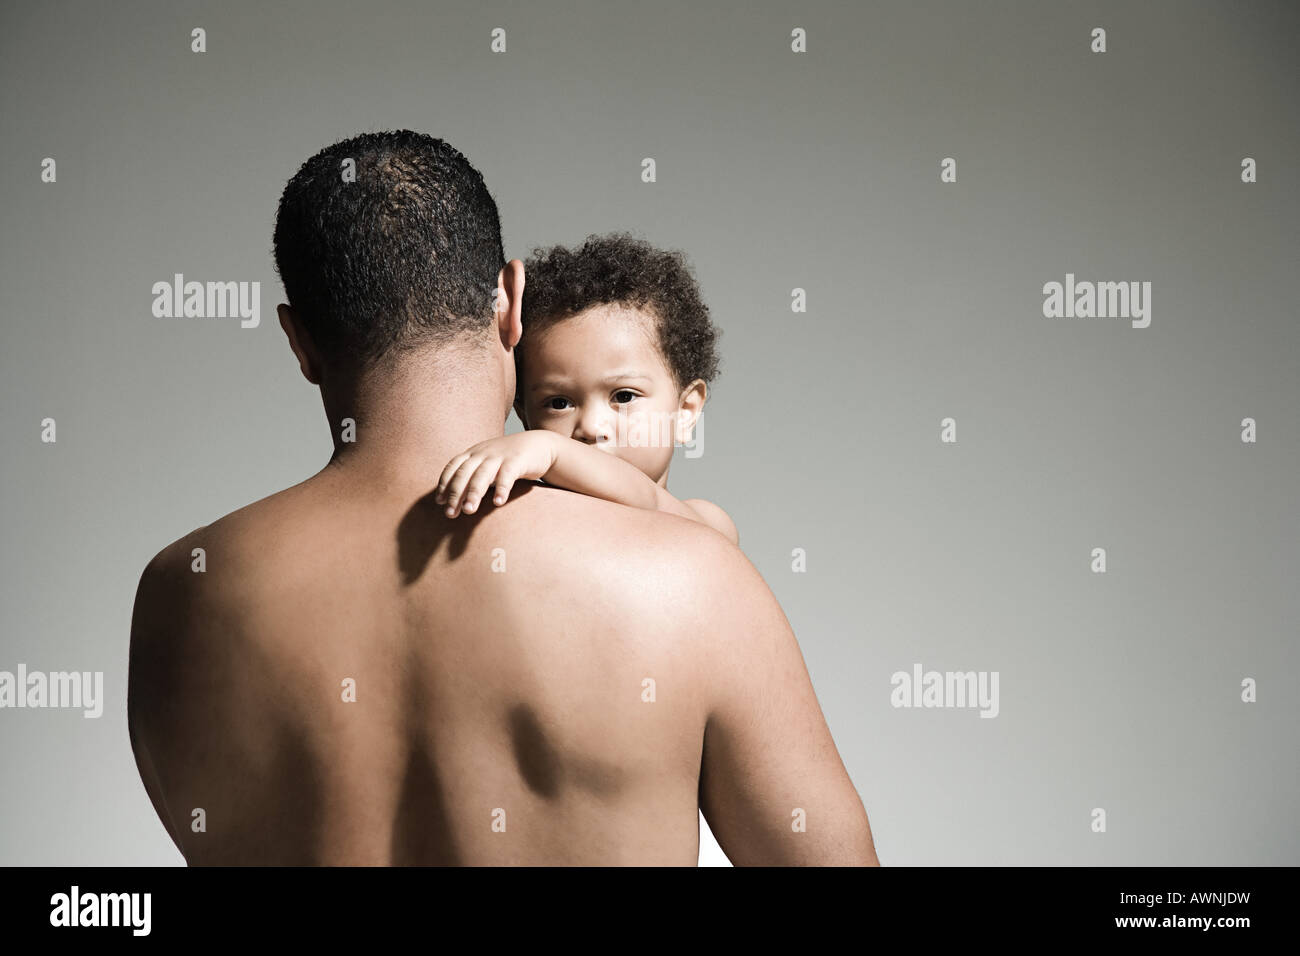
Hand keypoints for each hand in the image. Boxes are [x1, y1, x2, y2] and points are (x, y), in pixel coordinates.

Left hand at [434, 431, 559, 516]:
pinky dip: (501, 488)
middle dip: (456, 493)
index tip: (440, 502)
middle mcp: (484, 453)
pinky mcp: (517, 460)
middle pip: (465, 473)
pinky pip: (507, 475)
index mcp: (473, 453)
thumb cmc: (509, 460)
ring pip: (483, 474)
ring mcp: (500, 456)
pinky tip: (498, 502)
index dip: (445, 484)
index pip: (453, 467)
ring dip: (474, 493)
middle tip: (450, 513)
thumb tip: (455, 500)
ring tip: (469, 510)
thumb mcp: (487, 463)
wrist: (538, 445)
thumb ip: (473, 476)